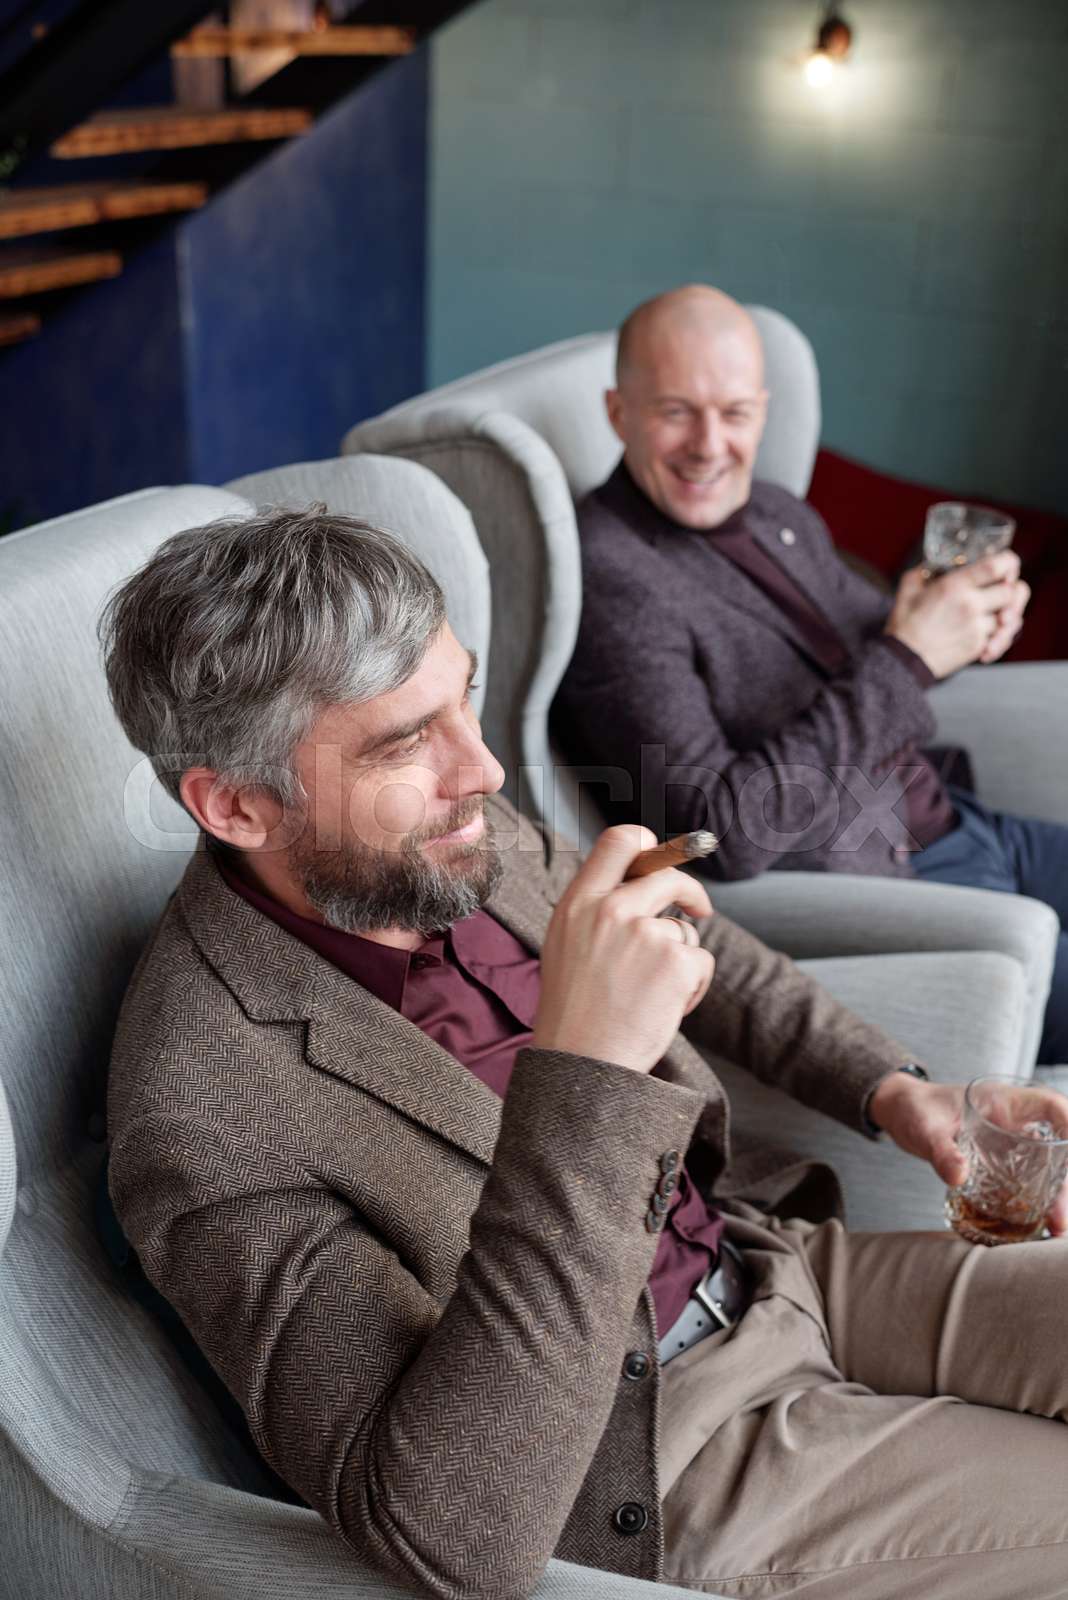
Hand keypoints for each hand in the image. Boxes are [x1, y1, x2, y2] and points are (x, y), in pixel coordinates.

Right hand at [532, 825, 714, 1073]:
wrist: (580, 1062)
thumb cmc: (573, 1011)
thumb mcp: (567, 944)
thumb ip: (597, 910)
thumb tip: (640, 885)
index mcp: (578, 902)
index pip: (619, 840)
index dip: (648, 842)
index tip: (662, 857)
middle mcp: (611, 909)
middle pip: (667, 875)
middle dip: (690, 892)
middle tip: (700, 910)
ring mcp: (645, 933)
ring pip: (684, 931)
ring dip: (680, 960)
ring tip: (650, 996)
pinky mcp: (675, 962)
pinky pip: (701, 962)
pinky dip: (693, 986)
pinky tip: (665, 1007)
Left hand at [867, 1072, 1067, 1235]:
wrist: (902, 1114)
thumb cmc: (915, 1110)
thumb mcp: (925, 1129)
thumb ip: (941, 1150)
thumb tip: (958, 1177)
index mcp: (1004, 1101)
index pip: (1051, 1105)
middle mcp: (1017, 1121)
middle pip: (1059, 1146)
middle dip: (1065, 1182)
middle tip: (1059, 1219)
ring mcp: (1013, 1142)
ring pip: (1050, 1166)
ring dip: (1057, 1196)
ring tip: (1055, 1228)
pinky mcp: (1005, 1161)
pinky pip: (1031, 1179)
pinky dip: (1039, 1200)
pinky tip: (1041, 1226)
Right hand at [885, 551, 1024, 677]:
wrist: (902, 660)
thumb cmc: (904, 624)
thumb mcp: (909, 587)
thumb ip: (926, 570)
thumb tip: (938, 563)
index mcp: (955, 586)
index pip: (998, 566)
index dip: (1008, 564)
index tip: (1004, 568)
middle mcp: (970, 605)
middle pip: (1013, 592)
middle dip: (1010, 591)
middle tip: (1000, 593)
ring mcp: (977, 628)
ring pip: (1010, 618)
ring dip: (1005, 616)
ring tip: (996, 617)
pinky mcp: (978, 647)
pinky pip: (1001, 639)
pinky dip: (999, 637)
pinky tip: (988, 637)